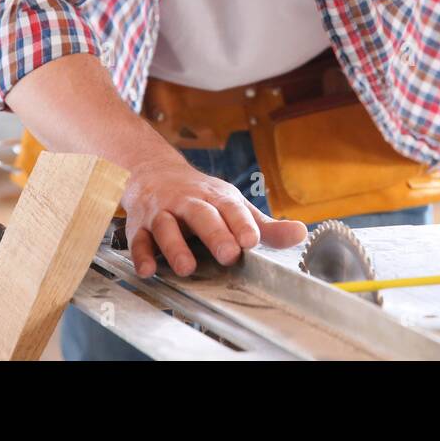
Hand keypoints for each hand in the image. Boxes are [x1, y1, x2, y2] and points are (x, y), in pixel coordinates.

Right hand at [122, 152, 307, 277]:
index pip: (230, 208)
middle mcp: (188, 202)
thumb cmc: (201, 197)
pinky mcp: (139, 225)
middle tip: (228, 254)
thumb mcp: (233, 205)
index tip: (252, 241)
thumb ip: (265, 226)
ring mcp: (162, 212)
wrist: (152, 171)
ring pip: (166, 227)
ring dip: (175, 247)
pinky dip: (141, 254)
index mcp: (215, 197)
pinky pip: (138, 240)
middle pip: (201, 215)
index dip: (241, 223)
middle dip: (214, 234)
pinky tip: (148, 269)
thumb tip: (301, 234)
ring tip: (187, 268)